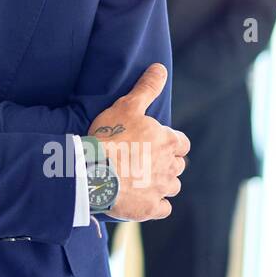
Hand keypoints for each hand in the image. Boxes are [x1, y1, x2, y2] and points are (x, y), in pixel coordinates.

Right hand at [86, 64, 189, 220]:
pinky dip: (156, 204)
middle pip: (178, 166)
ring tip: (142, 179)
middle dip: (166, 163)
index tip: (155, 142)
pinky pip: (163, 208)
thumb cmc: (110, 137)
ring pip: (172, 187)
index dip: (170, 142)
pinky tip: (143, 198)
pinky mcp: (150, 209)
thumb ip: (146, 88)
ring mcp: (161, 189)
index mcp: (169, 142)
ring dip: (162, 183)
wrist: (94, 172)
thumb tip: (160, 68)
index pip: (182, 143)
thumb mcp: (127, 105)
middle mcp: (170, 167)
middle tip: (144, 159)